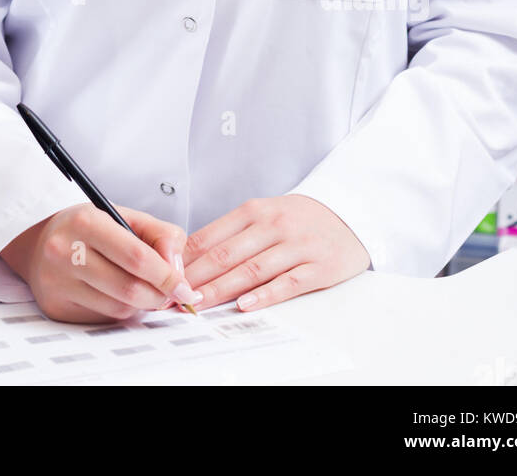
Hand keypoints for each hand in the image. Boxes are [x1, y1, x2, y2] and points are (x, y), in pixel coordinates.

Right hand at [0, 203, 202, 323]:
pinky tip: (117, 294)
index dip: (167, 275)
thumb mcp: (123, 216)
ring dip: (141, 304)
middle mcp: (65, 252)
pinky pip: (103, 318)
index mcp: (85, 222)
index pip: (136, 256)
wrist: (39, 241)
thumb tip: (177, 269)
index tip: (184, 285)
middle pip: (129, 288)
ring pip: (118, 308)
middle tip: (170, 293)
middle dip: (158, 295)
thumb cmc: (88, 228)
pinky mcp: (56, 307)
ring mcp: (57, 283)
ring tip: (142, 288)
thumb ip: (159, 234)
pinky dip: (119, 310)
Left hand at [177, 194, 369, 312]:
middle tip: (175, 293)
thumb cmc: (298, 218)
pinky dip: (265, 295)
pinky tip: (245, 305)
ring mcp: (296, 245)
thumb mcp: (264, 214)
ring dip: (222, 288)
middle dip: (197, 276)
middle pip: (227, 254)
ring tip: (200, 302)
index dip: (187, 258)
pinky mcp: (318, 266)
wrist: (349, 213)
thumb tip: (190, 257)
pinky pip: (287, 283)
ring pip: (252, 269)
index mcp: (254, 210)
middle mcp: (273, 225)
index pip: (212, 236)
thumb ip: (232, 233)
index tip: (167, 274)